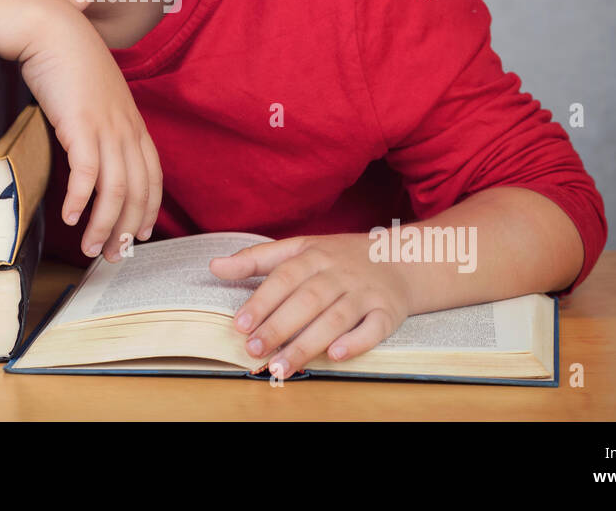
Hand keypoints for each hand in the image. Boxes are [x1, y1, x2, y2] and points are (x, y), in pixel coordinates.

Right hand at [16, 0, 161, 261]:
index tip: (137, 236)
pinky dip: (80, 200)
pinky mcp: (81, 126)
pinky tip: (70, 217)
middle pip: (138, 192)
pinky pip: (87, 174)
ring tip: (90, 249)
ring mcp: (107, 128)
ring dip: (103, 225)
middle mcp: (127, 129)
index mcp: (133, 123)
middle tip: (112, 256)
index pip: (152, 178)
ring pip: (116, 191)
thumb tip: (88, 150)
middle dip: (127, 230)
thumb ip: (98, 123)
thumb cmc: (67, 61)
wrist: (51, 29)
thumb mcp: (93, 96)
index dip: (148, 211)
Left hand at [209, 233, 412, 376]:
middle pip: (307, 300)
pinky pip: (374, 329)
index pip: (284, 277)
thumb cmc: (339, 257)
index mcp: (315, 255)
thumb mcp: (299, 248)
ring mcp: (365, 293)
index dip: (262, 301)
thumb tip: (214, 266)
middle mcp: (340, 273)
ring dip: (307, 344)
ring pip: (335, 319)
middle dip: (279, 327)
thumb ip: (256, 259)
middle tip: (255, 351)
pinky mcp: (388, 312)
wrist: (401, 258)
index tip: (240, 325)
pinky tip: (334, 355)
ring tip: (280, 367)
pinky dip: (356, 342)